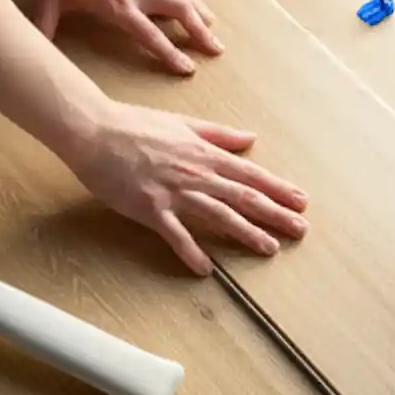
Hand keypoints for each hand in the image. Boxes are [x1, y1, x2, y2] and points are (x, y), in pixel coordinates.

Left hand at [25, 0, 218, 74]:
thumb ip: (44, 28)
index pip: (150, 35)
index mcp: (116, 3)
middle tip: (217, 49)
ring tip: (213, 25)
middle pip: (179, 10)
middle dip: (200, 31)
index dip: (170, 55)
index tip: (188, 69)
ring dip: (199, 10)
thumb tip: (36, 55)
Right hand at [66, 101, 308, 274]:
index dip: (278, 189)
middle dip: (275, 214)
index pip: (250, 173)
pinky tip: (206, 270)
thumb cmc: (135, 125)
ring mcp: (174, 192)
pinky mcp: (150, 208)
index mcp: (204, 153)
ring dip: (246, 233)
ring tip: (270, 249)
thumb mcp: (183, 123)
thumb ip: (218, 134)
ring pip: (219, 215)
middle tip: (300, 230)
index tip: (301, 202)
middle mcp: (196, 173)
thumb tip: (250, 138)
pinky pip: (175, 234)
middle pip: (243, 196)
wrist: (93, 130)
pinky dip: (190, 252)